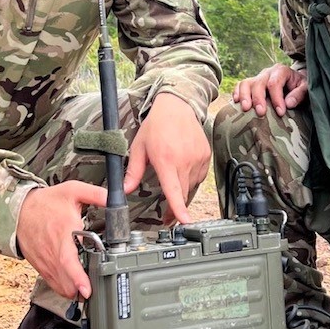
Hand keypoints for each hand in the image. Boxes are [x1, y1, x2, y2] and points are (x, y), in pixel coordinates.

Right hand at [16, 181, 107, 299]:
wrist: (20, 210)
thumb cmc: (46, 202)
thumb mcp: (73, 191)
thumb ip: (96, 194)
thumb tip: (117, 196)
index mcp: (63, 233)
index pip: (68, 261)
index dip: (78, 278)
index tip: (87, 289)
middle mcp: (53, 252)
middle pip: (67, 281)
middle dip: (82, 288)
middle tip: (95, 285)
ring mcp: (46, 262)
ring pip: (61, 286)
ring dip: (75, 289)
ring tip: (87, 282)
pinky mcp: (41, 267)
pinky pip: (54, 284)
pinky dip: (65, 287)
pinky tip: (74, 280)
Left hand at [123, 92, 210, 223]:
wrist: (177, 107)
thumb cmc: (156, 126)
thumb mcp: (139, 148)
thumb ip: (133, 172)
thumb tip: (124, 190)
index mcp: (166, 160)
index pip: (174, 190)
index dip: (178, 208)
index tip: (184, 221)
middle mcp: (184, 160)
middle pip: (183, 194)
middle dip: (175, 209)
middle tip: (167, 218)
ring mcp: (198, 158)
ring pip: (191, 186)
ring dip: (182, 190)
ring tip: (173, 180)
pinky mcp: (206, 156)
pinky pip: (199, 176)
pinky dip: (190, 179)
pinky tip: (182, 170)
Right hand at [232, 64, 307, 116]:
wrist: (296, 82)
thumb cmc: (301, 87)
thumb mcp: (306, 88)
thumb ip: (300, 94)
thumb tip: (288, 103)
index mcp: (281, 71)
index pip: (275, 83)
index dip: (276, 98)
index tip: (281, 113)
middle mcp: (267, 72)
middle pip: (258, 83)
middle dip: (258, 99)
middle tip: (261, 113)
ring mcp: (257, 78)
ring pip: (246, 83)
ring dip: (244, 96)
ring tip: (245, 109)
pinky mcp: (251, 84)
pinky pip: (240, 86)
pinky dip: (236, 93)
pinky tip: (236, 103)